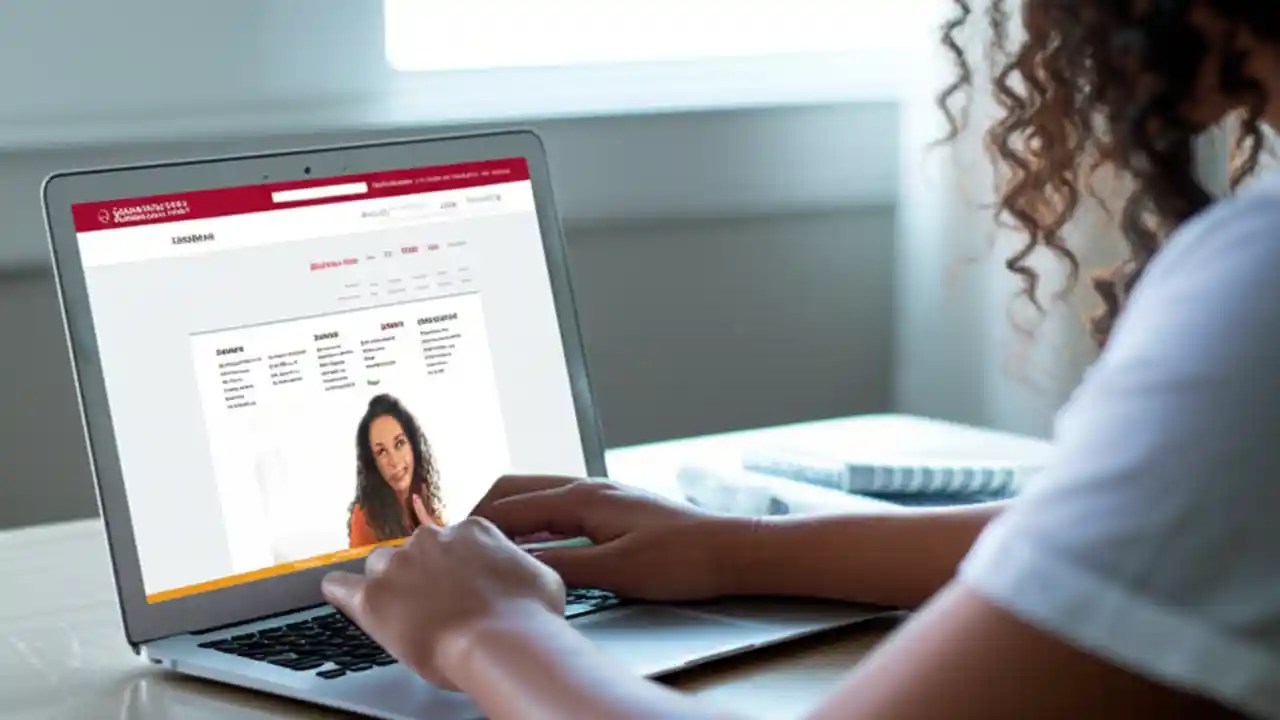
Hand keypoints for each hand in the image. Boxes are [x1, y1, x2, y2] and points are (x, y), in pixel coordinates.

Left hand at [322, 497, 566, 688]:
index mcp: (472, 531)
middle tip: (438, 605)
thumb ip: (518, 565)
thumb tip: (519, 572)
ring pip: (381, 566)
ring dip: (390, 584)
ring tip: (401, 610)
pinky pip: (341, 586)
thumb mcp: (541, 576)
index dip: (456, 568)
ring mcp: (398, 566)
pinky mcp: (372, 598)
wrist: (501, 642)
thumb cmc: (528, 616)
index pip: (453, 542)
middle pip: (416, 552)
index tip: (460, 586)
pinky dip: (340, 590)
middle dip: (423, 575)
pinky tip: (339, 594)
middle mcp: (431, 540)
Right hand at [472, 476, 752, 600]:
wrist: (730, 549)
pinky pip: (556, 508)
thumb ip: (561, 565)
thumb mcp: (615, 571)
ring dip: (506, 516)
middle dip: (481, 511)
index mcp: (583, 497)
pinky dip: (531, 522)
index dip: (474, 526)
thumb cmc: (681, 559)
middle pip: (516, 489)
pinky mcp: (612, 509)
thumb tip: (513, 563)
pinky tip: (529, 546)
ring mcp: (601, 495)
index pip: (510, 507)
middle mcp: (587, 487)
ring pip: (536, 496)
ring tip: (482, 545)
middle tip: (454, 542)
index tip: (445, 545)